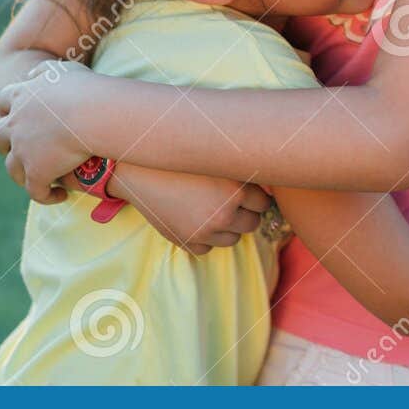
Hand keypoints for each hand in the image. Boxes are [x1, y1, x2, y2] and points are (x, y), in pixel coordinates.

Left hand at [0, 59, 95, 202]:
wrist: (90, 114)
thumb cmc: (84, 88)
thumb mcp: (62, 70)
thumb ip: (44, 71)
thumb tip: (32, 74)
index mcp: (20, 96)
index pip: (4, 101)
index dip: (9, 108)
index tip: (17, 112)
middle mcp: (15, 124)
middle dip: (6, 142)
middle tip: (20, 147)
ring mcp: (23, 150)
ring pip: (12, 167)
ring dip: (22, 173)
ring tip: (38, 178)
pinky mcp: (37, 171)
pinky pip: (36, 191)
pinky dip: (46, 195)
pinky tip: (60, 196)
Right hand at [108, 164, 270, 256]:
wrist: (140, 172)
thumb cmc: (182, 160)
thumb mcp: (217, 160)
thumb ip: (242, 174)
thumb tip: (268, 182)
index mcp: (236, 191)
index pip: (264, 203)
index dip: (256, 197)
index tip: (249, 191)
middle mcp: (224, 215)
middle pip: (252, 224)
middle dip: (245, 213)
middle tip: (232, 200)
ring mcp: (205, 232)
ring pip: (233, 239)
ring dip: (228, 227)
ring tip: (212, 208)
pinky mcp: (187, 243)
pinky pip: (208, 248)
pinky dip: (206, 238)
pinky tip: (196, 219)